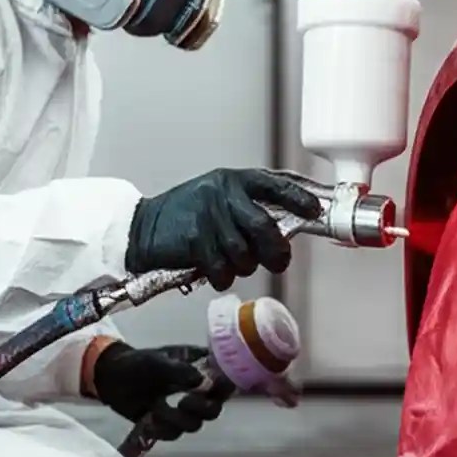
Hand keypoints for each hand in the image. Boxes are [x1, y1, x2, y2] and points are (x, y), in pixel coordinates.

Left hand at [89, 342, 236, 441]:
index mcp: (199, 368)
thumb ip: (180, 370)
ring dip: (178, 420)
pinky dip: (161, 430)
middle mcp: (195, 390)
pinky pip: (174, 434)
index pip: (224, 380)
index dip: (224, 387)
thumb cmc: (137, 363)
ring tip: (158, 410)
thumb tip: (202, 381)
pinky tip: (148, 421)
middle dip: (202, 408)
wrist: (110, 378)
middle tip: (184, 402)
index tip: (213, 388)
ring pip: (195, 424)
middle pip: (214, 408)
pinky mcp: (167, 423)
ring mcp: (181, 408)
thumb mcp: (157, 361)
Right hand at [125, 168, 322, 290]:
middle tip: (279, 261)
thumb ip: (249, 208)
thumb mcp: (220, 198)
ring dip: (244, 266)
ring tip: (236, 265)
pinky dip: (223, 277)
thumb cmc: (186, 215)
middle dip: (276, 250)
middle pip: (264, 226)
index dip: (298, 199)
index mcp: (233, 180)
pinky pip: (222, 268)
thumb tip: (285, 229)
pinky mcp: (194, 239)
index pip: (275, 184)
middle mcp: (222, 193)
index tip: (314, 211)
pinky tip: (217, 272)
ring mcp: (208, 215)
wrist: (142, 228)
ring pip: (244, 252)